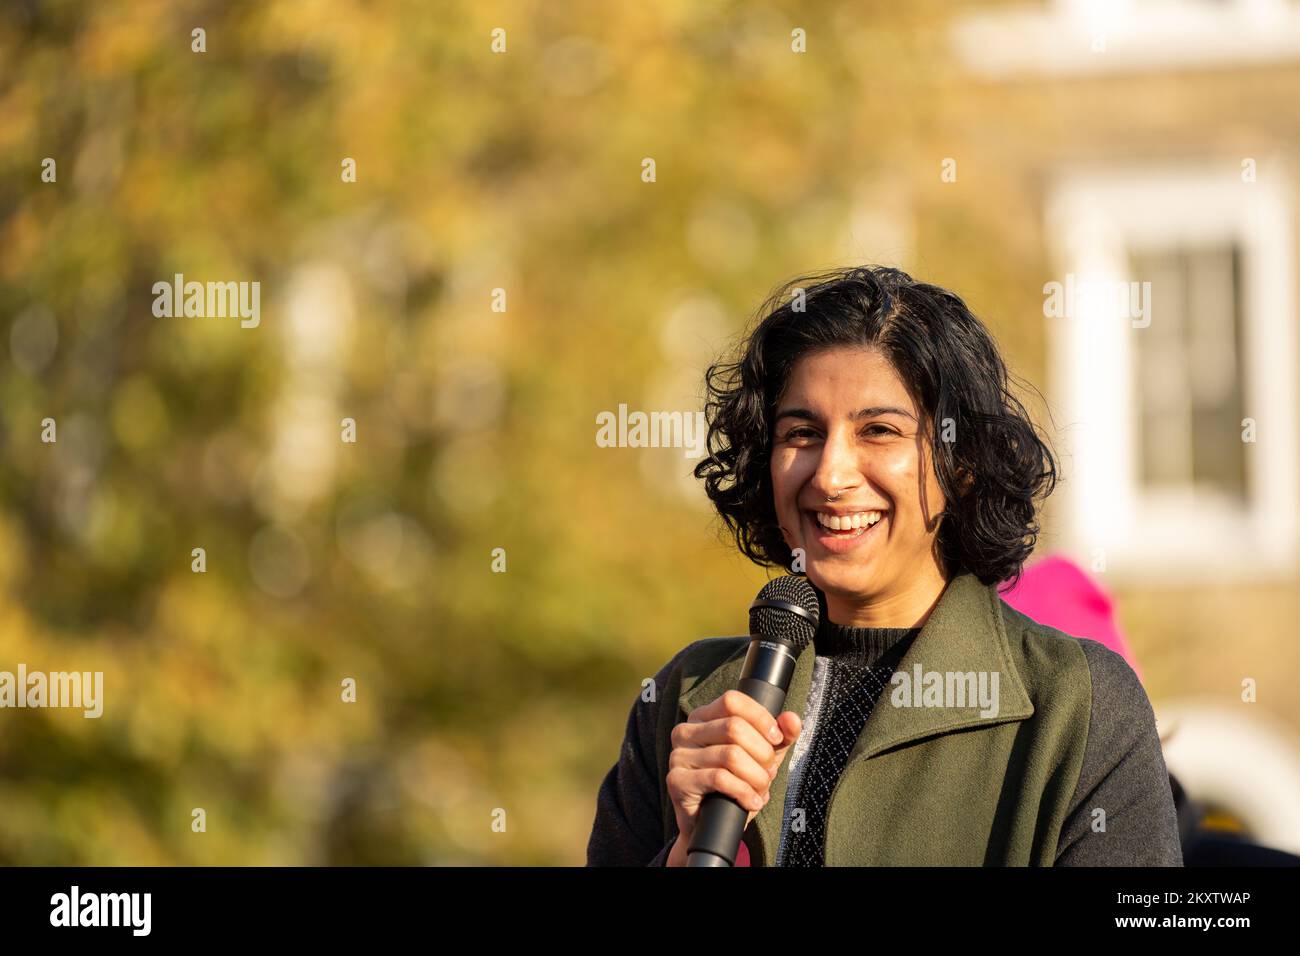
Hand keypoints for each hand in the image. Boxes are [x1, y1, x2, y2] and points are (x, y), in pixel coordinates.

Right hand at [663, 689, 801, 863]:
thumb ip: (780, 736)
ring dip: (756, 777)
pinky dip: (743, 792)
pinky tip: (751, 802)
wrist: (710, 825)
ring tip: (761, 789)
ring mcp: (678, 755)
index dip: (760, 718)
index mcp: (704, 717)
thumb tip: (792, 719)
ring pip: (730, 755)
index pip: (732, 701)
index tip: (777, 738)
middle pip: (734, 727)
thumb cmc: (734, 784)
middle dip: (762, 753)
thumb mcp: (761, 756)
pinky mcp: (677, 780)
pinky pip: (719, 779)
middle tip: (769, 772)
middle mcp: (686, 731)